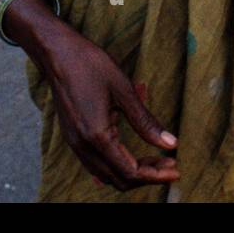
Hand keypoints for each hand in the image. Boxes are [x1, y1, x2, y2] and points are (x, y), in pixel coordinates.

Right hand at [41, 29, 179, 190]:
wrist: (57, 53)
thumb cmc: (90, 65)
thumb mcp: (124, 90)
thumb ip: (146, 122)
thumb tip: (171, 144)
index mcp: (97, 136)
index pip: (130, 172)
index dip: (156, 175)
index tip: (176, 170)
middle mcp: (83, 146)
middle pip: (119, 180)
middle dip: (147, 176)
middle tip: (170, 165)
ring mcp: (75, 144)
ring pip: (107, 175)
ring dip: (132, 172)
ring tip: (156, 160)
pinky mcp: (73, 138)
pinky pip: (96, 164)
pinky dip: (117, 165)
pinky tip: (132, 153)